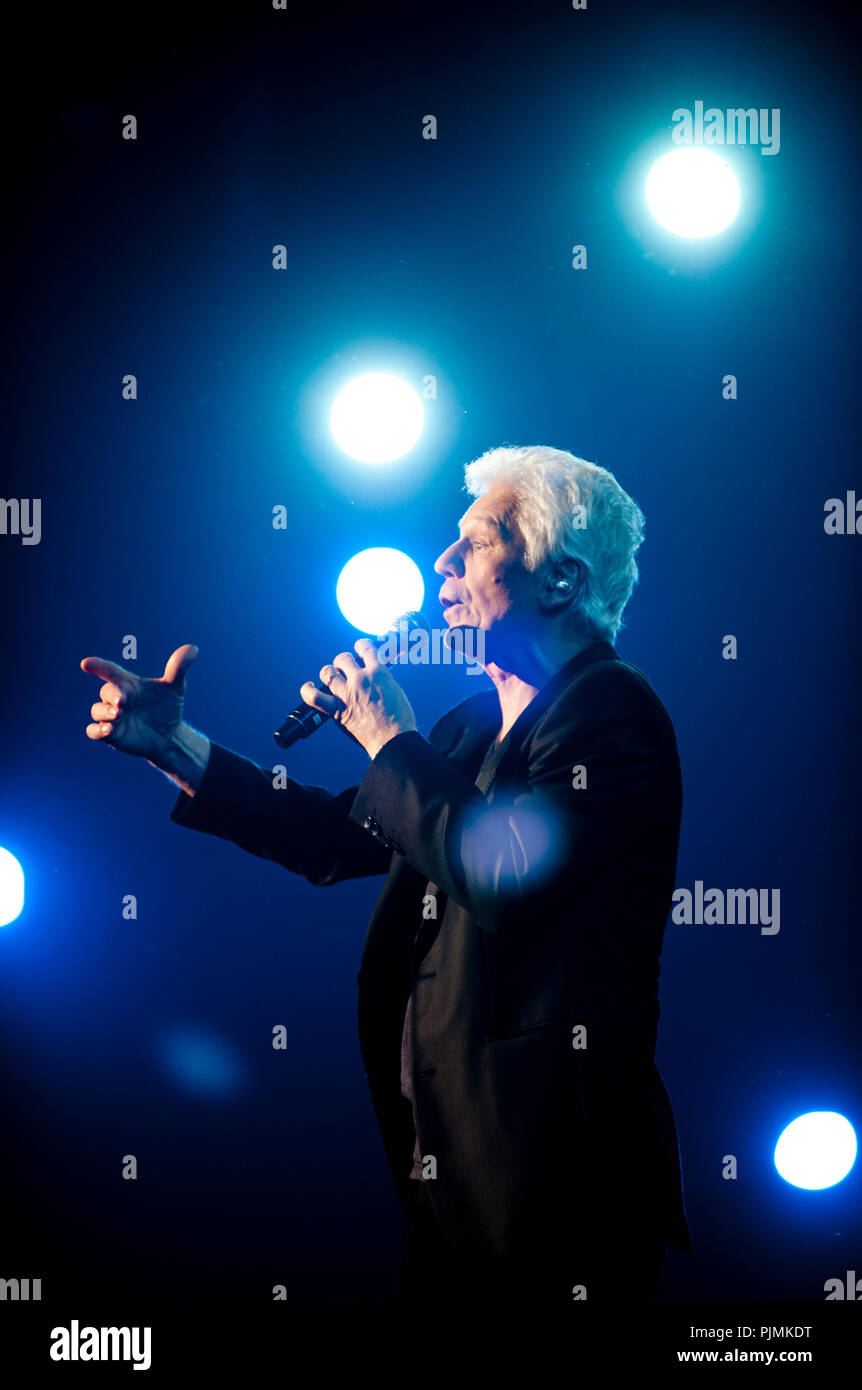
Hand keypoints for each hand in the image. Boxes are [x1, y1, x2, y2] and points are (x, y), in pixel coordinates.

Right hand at [80, 645, 198, 762]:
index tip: (86, 663)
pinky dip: (97, 730)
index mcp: (128, 684)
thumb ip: (178, 668)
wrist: (169, 735)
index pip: (110, 671)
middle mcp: (116, 698)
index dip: (98, 666)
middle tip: (122, 701)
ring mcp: (112, 717)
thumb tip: (193, 648)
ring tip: (118, 715)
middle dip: (111, 694)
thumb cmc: (167, 707)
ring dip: (104, 712)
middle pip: (105, 691)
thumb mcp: (175, 688)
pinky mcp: (111, 734)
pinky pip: (93, 731)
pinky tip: (109, 730)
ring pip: (97, 710)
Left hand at [300, 638, 415, 758]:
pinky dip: (307, 690)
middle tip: (347, 670)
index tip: (360, 649)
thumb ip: (382, 680)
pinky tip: (309, 686)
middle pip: (342, 659)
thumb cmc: (400, 720)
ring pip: (327, 672)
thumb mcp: (396, 690)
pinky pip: (313, 696)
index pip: (365, 647)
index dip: (360, 646)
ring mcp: (346, 694)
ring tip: (333, 679)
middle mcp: (360, 680)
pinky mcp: (337, 711)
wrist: (394, 740)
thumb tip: (374, 676)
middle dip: (344, 662)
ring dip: (329, 674)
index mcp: (379, 672)